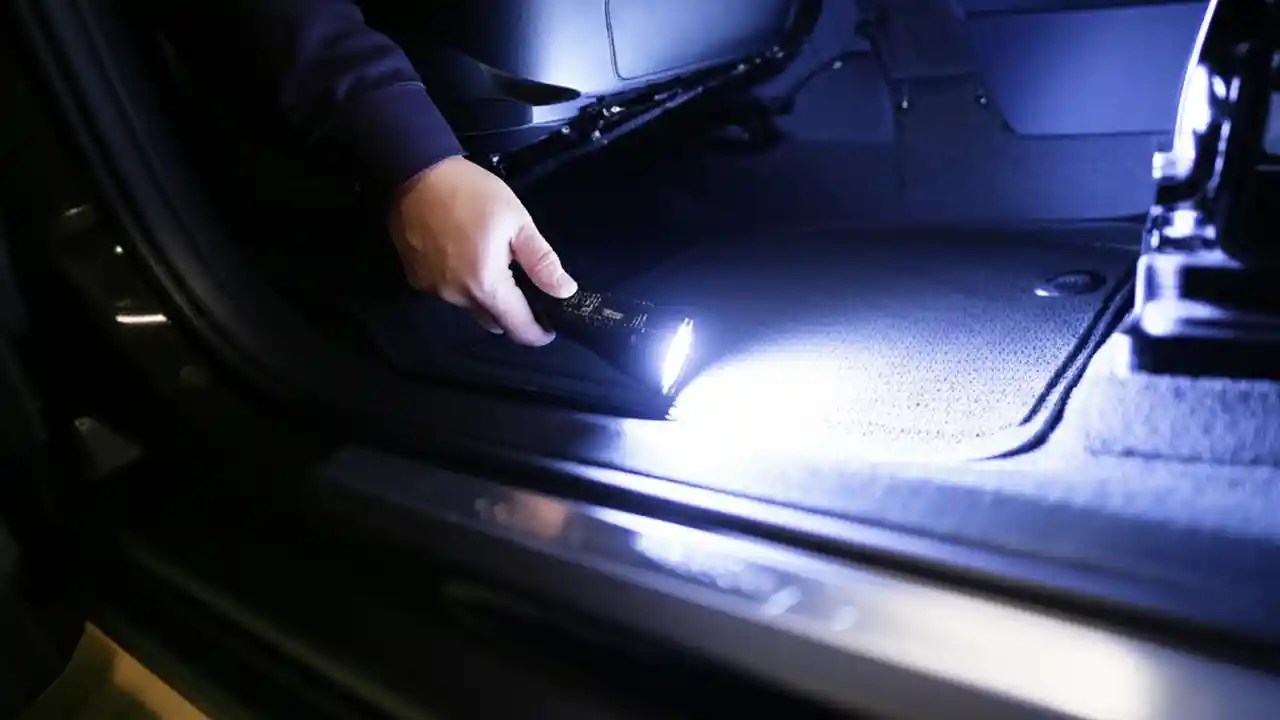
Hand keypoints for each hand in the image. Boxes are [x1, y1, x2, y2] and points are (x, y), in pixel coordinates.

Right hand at [388, 156, 578, 345]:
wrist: (414, 172)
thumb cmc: (471, 193)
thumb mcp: (517, 221)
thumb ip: (541, 261)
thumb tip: (565, 291)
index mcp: (486, 284)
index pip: (517, 327)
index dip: (537, 334)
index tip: (550, 330)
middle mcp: (457, 296)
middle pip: (492, 321)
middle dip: (511, 316)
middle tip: (526, 293)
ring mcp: (433, 289)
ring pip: (469, 307)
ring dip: (485, 298)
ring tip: (494, 269)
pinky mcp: (416, 279)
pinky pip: (447, 293)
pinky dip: (461, 285)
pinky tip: (464, 259)